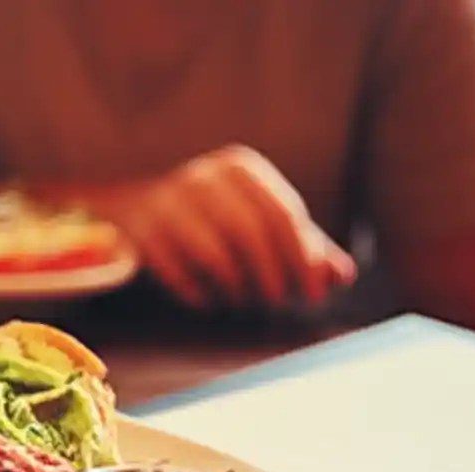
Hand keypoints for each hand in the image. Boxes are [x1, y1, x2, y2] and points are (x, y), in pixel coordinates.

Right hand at [105, 145, 357, 308]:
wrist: (132, 200)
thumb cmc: (211, 216)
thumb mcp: (258, 221)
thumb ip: (303, 247)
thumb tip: (342, 276)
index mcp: (240, 168)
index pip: (283, 215)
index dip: (303, 259)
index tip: (313, 295)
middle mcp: (203, 178)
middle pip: (249, 233)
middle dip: (270, 275)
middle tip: (276, 301)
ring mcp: (167, 201)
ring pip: (213, 254)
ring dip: (235, 286)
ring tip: (242, 300)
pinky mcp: (140, 228)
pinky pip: (176, 271)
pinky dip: (198, 293)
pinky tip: (208, 301)